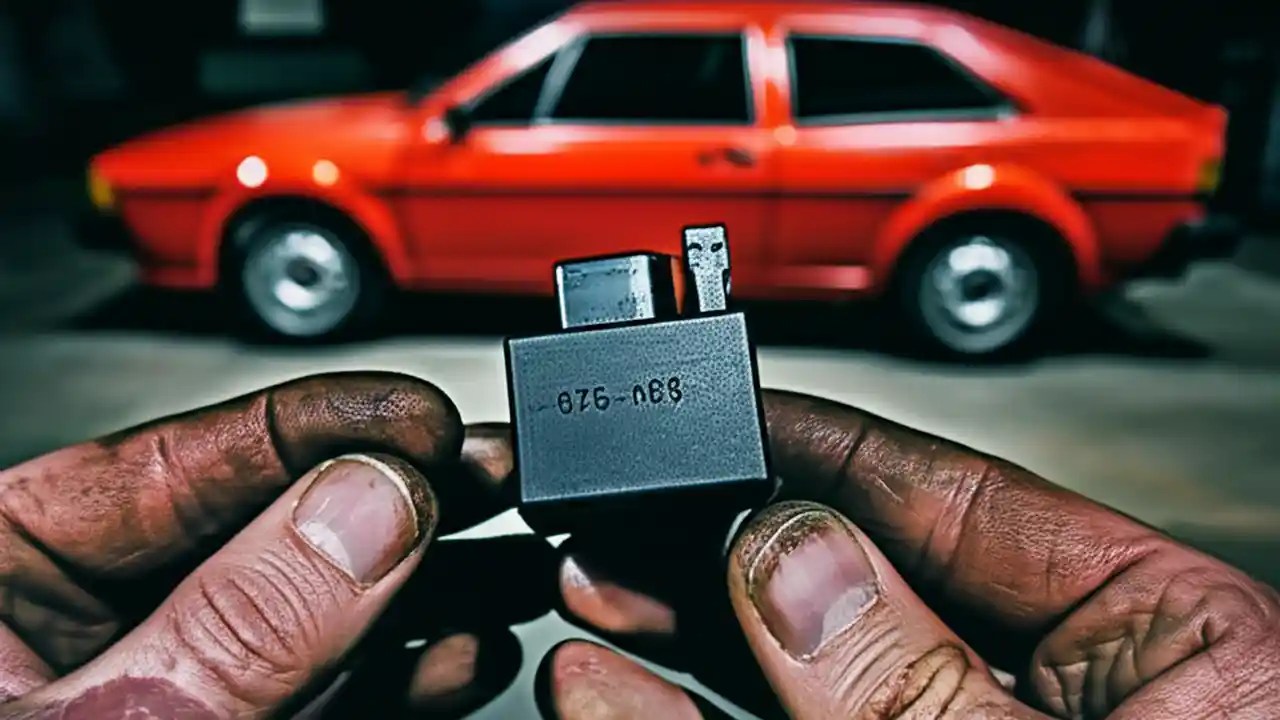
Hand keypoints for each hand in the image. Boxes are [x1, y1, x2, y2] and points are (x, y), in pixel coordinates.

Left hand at [0, 373, 550, 718]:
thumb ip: (239, 620)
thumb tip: (369, 503)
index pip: (172, 458)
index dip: (316, 426)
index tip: (423, 416)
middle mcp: (77, 629)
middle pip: (265, 527)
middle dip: (397, 498)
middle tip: (495, 471)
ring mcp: (155, 692)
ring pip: (313, 614)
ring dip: (430, 587)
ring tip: (517, 557)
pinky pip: (323, 696)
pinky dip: (404, 672)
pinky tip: (465, 647)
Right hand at [537, 390, 1279, 718]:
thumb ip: (921, 673)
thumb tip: (792, 552)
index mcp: (1159, 646)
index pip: (964, 498)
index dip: (828, 447)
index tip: (724, 415)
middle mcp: (1052, 704)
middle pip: (858, 583)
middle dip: (728, 544)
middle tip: (630, 506)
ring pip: (794, 684)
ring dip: (680, 641)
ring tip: (597, 588)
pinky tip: (609, 698)